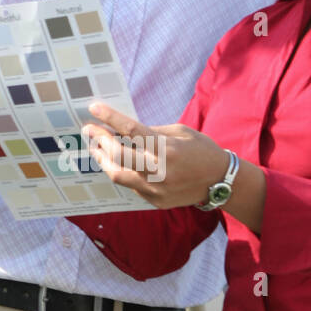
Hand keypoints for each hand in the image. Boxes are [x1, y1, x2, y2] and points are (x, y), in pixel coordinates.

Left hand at [82, 102, 229, 208]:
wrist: (220, 181)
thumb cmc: (201, 150)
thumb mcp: (180, 131)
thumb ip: (151, 131)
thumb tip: (123, 128)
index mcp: (167, 148)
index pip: (131, 130)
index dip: (110, 118)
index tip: (93, 109)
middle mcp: (159, 170)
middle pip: (117, 154)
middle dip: (100, 139)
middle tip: (90, 130)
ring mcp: (156, 188)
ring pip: (117, 174)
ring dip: (103, 159)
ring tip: (96, 148)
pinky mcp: (155, 201)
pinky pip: (130, 185)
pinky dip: (122, 172)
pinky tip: (118, 163)